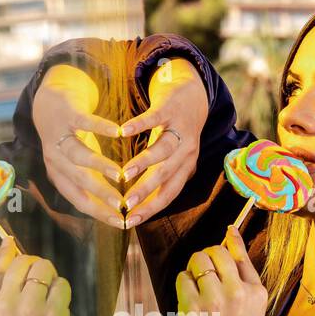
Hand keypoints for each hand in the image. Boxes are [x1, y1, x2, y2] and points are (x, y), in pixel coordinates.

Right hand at [0, 237, 73, 315]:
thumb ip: (1, 298)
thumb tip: (15, 259)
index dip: (9, 252)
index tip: (10, 240)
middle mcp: (4, 302)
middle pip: (24, 261)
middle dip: (37, 267)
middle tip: (43, 284)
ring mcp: (28, 307)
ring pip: (44, 268)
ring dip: (52, 279)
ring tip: (51, 298)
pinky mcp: (51, 315)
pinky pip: (62, 286)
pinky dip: (63, 292)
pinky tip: (59, 309)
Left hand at [32, 64, 123, 225]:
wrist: (50, 101)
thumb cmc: (72, 138)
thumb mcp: (78, 165)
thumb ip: (93, 182)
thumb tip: (116, 208)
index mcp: (59, 175)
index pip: (78, 200)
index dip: (99, 212)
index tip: (120, 221)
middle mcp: (55, 159)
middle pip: (79, 181)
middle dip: (101, 194)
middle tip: (122, 204)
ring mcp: (60, 136)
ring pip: (78, 155)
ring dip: (99, 166)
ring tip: (120, 174)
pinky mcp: (68, 114)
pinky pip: (84, 122)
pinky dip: (101, 127)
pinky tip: (118, 133)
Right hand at [119, 58, 206, 226]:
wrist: (191, 94)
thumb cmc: (174, 132)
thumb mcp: (173, 158)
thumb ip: (159, 179)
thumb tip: (139, 207)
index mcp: (185, 168)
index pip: (168, 194)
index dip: (150, 209)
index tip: (130, 221)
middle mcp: (186, 152)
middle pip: (165, 176)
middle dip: (145, 192)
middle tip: (126, 204)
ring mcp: (179, 130)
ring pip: (162, 151)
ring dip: (142, 164)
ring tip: (123, 174)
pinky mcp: (170, 109)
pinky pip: (154, 118)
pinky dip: (138, 125)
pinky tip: (123, 132)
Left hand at [175, 226, 266, 315]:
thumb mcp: (251, 315)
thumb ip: (242, 285)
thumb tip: (228, 245)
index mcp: (257, 292)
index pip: (240, 254)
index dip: (231, 241)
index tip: (228, 230)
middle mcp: (239, 291)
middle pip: (216, 251)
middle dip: (206, 258)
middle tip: (202, 276)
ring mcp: (215, 298)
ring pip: (198, 260)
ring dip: (192, 271)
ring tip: (195, 291)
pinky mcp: (193, 306)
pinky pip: (183, 278)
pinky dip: (182, 285)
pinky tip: (188, 302)